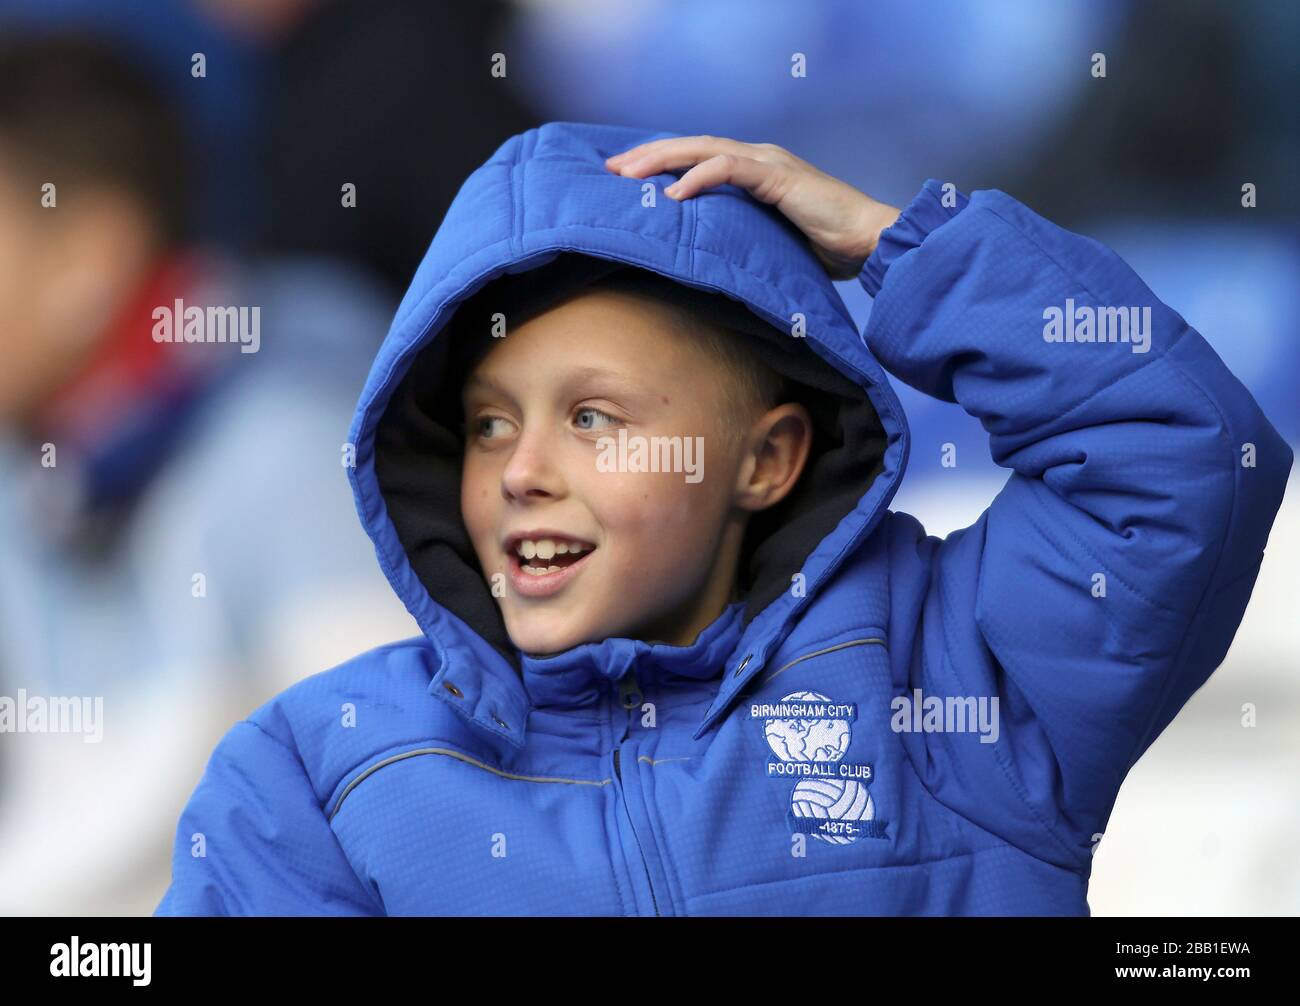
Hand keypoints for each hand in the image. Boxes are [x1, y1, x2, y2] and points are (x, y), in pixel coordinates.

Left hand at [604, 135, 900, 279]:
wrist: (870, 241)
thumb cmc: (828, 250)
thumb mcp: (772, 244)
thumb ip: (743, 241)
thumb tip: (709, 264)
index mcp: (756, 171)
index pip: (699, 159)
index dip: (661, 164)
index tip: (626, 179)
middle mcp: (759, 159)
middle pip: (692, 148)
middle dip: (649, 156)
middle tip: (612, 169)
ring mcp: (768, 164)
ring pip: (704, 151)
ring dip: (663, 161)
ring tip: (629, 175)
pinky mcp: (779, 176)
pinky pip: (729, 169)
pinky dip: (699, 177)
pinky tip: (673, 192)